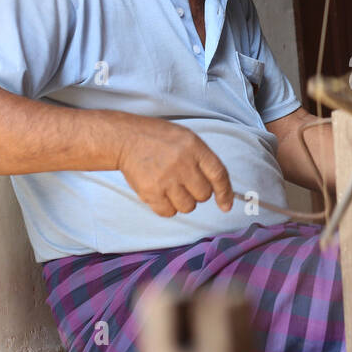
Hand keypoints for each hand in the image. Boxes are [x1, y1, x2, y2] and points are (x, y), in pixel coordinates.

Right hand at [116, 117, 233, 216]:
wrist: (126, 139)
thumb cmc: (158, 139)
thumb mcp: (186, 139)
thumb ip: (203, 160)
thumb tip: (220, 190)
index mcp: (194, 147)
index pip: (218, 175)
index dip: (225, 193)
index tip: (226, 205)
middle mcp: (182, 163)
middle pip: (203, 195)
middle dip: (197, 193)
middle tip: (184, 182)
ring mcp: (166, 178)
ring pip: (188, 206)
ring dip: (182, 201)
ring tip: (170, 186)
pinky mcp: (150, 191)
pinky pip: (168, 212)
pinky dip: (166, 207)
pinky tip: (160, 193)